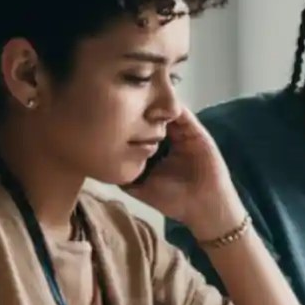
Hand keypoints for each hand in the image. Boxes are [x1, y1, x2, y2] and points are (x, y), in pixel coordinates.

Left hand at [120, 107, 243, 238]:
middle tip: (122, 99)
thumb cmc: (174, 201)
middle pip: (154, 118)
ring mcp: (184, 135)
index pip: (142, 131)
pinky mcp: (197, 133)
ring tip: (138, 96)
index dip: (128, 122)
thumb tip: (101, 165)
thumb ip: (125, 176)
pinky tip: (157, 105)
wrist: (204, 208)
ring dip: (155, 105)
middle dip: (140, 109)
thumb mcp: (141, 188)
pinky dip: (172, 108)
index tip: (109, 114)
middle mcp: (171, 140)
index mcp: (158, 151)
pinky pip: (184, 116)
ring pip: (167, 113)